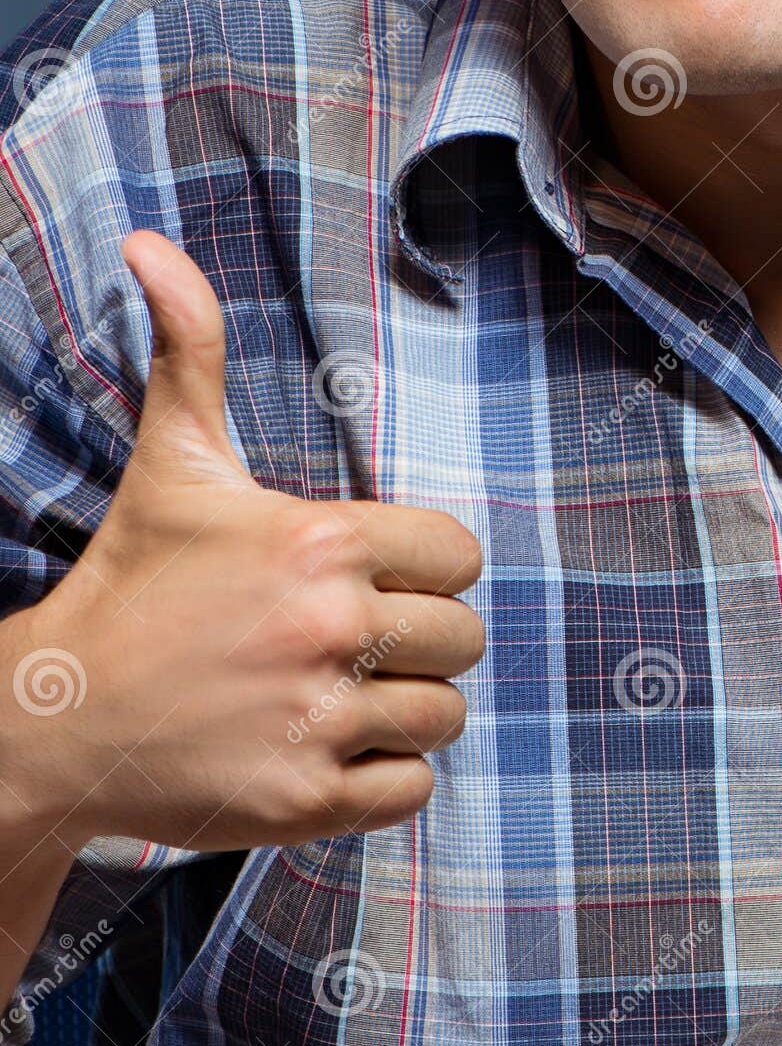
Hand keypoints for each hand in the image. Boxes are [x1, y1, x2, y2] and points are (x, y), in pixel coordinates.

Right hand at [0, 231, 484, 850]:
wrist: (53, 719)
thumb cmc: (132, 586)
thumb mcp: (173, 465)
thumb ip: (191, 355)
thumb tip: (153, 244)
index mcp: (320, 543)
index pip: (460, 557)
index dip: (427, 571)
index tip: (375, 581)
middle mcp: (329, 630)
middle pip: (464, 638)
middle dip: (420, 641)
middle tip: (351, 645)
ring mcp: (317, 720)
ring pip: (445, 714)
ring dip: (406, 710)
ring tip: (337, 698)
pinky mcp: (305, 801)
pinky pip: (414, 789)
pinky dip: (385, 778)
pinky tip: (327, 750)